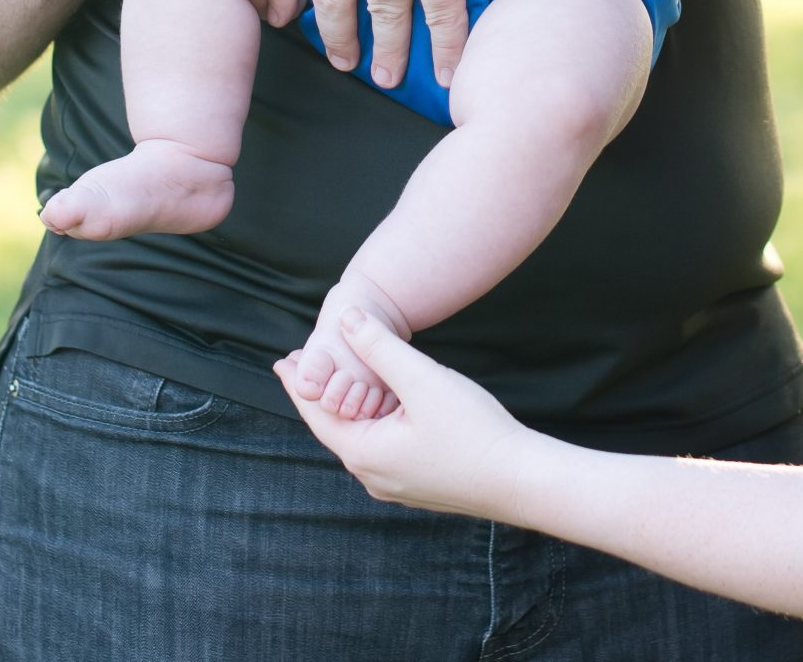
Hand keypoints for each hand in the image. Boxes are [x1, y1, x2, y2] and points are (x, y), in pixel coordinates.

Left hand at [274, 307, 545, 518]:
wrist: (521, 482)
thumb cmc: (475, 433)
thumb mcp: (423, 380)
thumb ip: (380, 348)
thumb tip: (346, 319)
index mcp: (364, 454)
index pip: (316, 414)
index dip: (296, 384)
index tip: (281, 361)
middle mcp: (372, 476)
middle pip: (335, 428)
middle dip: (320, 394)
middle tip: (304, 364)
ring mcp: (395, 484)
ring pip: (361, 438)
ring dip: (349, 408)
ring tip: (341, 381)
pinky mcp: (417, 484)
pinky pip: (382, 449)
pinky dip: (372, 422)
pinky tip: (383, 408)